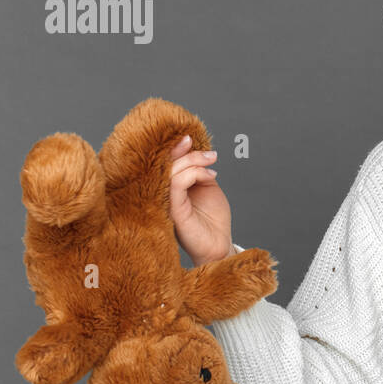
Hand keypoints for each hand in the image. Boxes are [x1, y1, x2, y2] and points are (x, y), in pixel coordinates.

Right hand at [168, 134, 233, 265]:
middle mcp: (163, 194)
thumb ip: (200, 171)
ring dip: (193, 160)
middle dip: (187, 152)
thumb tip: (198, 152)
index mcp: (168, 188)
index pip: (164, 164)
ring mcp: (166, 201)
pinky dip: (194, 173)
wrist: (219, 245)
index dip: (174, 148)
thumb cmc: (213, 219)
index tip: (190, 138)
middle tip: (209, 153)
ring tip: (212, 162)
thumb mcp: (208, 188)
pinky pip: (176, 183)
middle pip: (165, 163)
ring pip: (170, 171)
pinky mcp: (173, 210)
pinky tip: (210, 177)